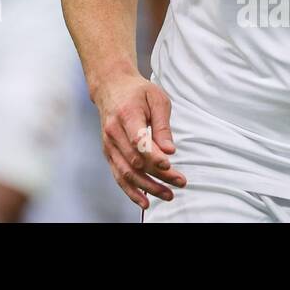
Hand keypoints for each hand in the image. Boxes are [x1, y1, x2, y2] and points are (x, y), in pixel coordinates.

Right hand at [93, 72, 185, 208]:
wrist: (111, 87)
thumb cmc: (137, 92)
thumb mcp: (157, 99)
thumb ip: (163, 125)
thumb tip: (169, 151)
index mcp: (126, 114)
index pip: (138, 140)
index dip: (153, 155)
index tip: (169, 165)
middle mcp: (114, 131)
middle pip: (136, 160)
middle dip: (159, 175)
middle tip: (180, 182)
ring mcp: (109, 144)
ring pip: (126, 172)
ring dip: (148, 187)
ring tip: (168, 195)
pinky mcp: (108, 152)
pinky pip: (118, 176)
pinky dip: (131, 191)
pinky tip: (145, 202)